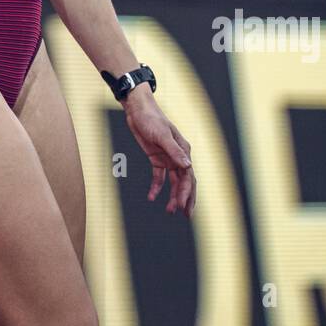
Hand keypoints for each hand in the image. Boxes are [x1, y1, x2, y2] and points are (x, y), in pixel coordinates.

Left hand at [124, 94, 195, 218]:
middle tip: (184, 216)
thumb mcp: (161, 135)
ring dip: (172, 196)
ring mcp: (167, 158)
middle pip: (184, 182)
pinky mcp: (156, 159)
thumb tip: (187, 166)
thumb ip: (174, 151)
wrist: (138, 110)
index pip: (188, 177)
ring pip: (173, 182)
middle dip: (185, 199)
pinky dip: (156, 187)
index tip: (181, 206)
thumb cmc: (152, 119)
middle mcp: (178, 156)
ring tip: (169, 212)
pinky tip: (151, 197)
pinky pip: (159, 177)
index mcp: (183, 151)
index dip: (186, 193)